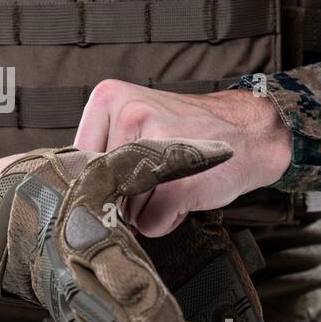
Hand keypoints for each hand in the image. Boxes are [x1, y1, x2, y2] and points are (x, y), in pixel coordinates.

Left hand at [73, 83, 292, 236]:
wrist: (250, 132)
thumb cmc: (188, 133)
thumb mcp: (137, 122)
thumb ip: (100, 152)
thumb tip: (71, 201)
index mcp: (108, 97)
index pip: (77, 163)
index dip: (101, 178)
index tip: (126, 170)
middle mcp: (129, 115)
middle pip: (101, 186)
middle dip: (127, 194)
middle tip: (159, 172)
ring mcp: (155, 147)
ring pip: (124, 208)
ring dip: (148, 208)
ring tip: (174, 180)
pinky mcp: (177, 182)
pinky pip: (150, 224)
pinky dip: (167, 220)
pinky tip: (186, 194)